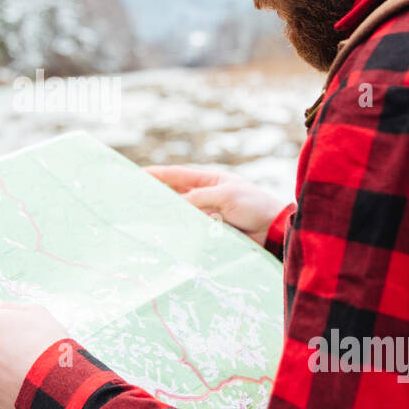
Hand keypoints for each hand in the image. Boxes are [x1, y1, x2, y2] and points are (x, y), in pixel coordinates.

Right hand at [144, 164, 286, 247]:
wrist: (275, 231)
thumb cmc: (255, 205)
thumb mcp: (226, 196)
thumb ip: (198, 198)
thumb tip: (173, 205)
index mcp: (210, 180)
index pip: (178, 175)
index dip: (157, 174)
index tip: (136, 174)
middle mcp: (205, 196)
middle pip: (174, 195)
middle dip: (155, 196)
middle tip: (133, 199)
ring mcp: (207, 215)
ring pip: (180, 214)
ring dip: (165, 216)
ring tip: (143, 218)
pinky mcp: (210, 233)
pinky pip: (190, 231)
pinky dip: (178, 232)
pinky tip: (165, 235)